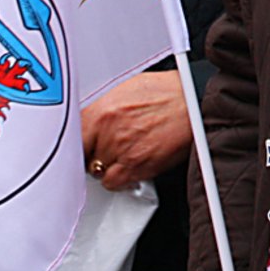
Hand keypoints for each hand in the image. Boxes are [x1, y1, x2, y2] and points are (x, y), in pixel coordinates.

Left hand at [81, 70, 190, 188]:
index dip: (76, 141)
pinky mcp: (138, 167)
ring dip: (106, 166)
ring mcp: (123, 150)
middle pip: (83, 153)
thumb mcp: (130, 88)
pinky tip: (128, 167)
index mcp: (104, 109)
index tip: (78, 144)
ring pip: (96, 171)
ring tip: (122, 154)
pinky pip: (113, 183)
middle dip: (92, 152)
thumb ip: (105, 106)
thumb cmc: (172, 92)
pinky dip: (118, 179)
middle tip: (104, 147)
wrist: (198, 103)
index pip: (71, 134)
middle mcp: (109, 131)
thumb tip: (90, 119)